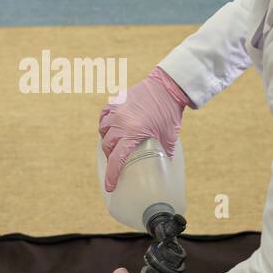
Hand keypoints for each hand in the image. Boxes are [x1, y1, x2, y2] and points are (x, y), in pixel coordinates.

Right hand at [99, 66, 190, 191]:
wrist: (167, 87)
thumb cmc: (169, 112)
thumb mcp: (169, 137)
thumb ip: (164, 152)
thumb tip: (163, 167)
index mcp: (133, 133)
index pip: (116, 160)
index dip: (111, 176)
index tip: (110, 186)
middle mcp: (120, 122)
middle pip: (107, 146)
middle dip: (110, 157)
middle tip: (117, 163)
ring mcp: (116, 111)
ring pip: (103, 131)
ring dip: (107, 140)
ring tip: (114, 145)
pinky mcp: (116, 102)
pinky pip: (103, 116)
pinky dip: (105, 124)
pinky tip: (110, 128)